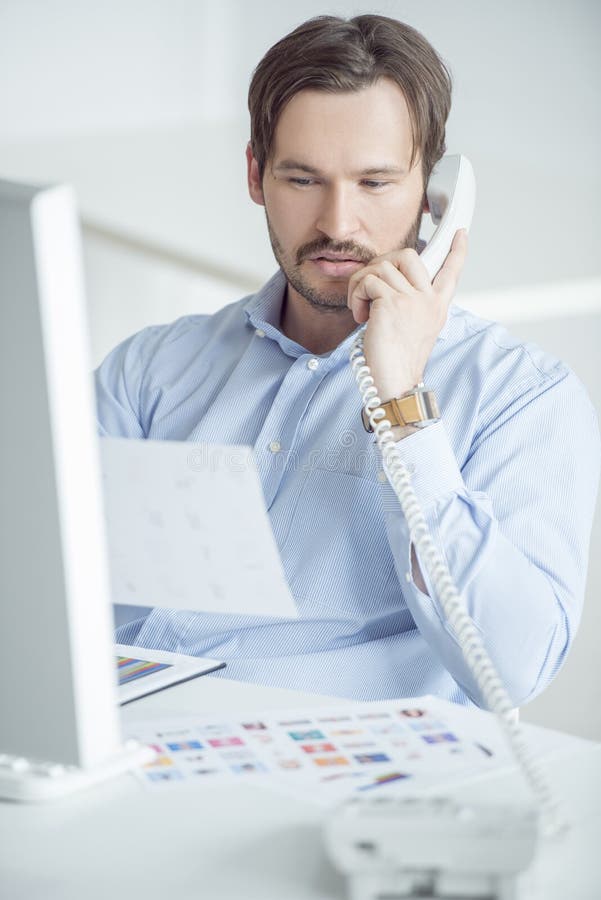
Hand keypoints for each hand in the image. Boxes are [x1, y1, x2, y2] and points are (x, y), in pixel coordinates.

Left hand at [347, 230, 467, 402]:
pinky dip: (356, 295)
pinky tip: (359, 316)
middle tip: (369, 286)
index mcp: (436, 307)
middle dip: (382, 262)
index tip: (462, 233)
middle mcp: (429, 300)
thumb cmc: (397, 362)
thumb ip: (411, 306)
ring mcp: (412, 300)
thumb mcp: (414, 330)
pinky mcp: (391, 304)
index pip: (452, 272)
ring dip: (361, 283)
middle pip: (409, 254)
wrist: (395, 383)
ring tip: (360, 307)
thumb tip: (388, 283)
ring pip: (382, 265)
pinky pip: (368, 281)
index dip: (457, 250)